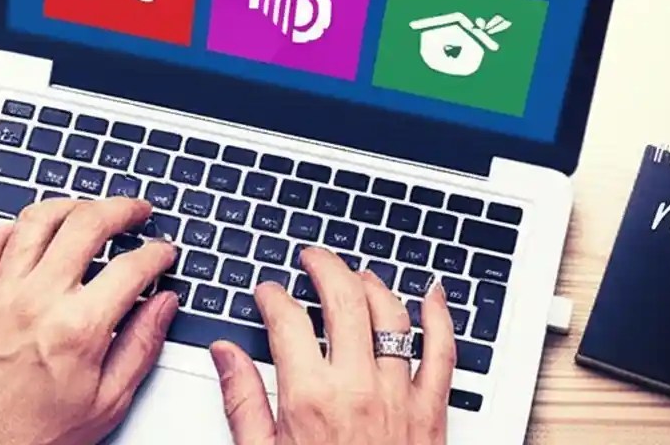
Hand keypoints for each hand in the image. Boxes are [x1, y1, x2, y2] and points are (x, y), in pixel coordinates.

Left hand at [0, 197, 178, 444]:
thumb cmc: (33, 437)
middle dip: (122, 209)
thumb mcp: (107, 401)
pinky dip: (14, 227)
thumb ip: (142, 345)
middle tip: (136, 212)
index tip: (163, 253)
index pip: (132, 268)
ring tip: (89, 210)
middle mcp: (38, 300)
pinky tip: (31, 232)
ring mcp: (0, 293)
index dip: (157, 254)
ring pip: (38, 220)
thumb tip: (164, 305)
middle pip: (87, 223)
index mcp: (78, 328)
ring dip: (71, 205)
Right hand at [210, 249, 455, 444]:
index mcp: (309, 397)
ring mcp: (400, 395)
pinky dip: (441, 316)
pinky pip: (444, 351)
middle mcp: (357, 387)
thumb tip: (225, 353)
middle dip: (324, 266)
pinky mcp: (432, 411)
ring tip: (357, 274)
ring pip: (392, 315)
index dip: (272, 294)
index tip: (267, 292)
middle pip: (344, 299)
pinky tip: (432, 294)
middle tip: (311, 258)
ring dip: (374, 283)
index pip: (287, 319)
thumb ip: (243, 400)